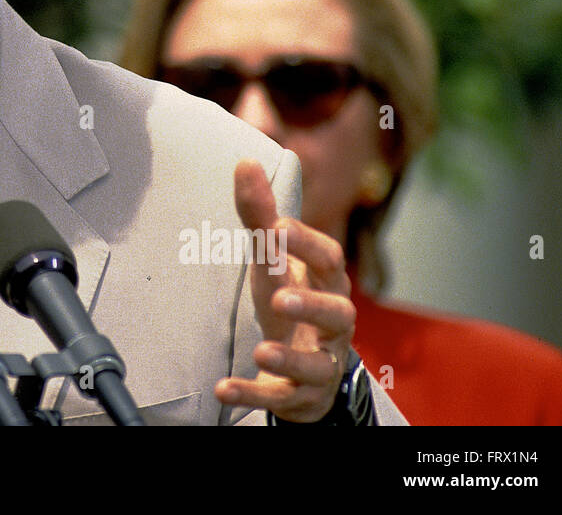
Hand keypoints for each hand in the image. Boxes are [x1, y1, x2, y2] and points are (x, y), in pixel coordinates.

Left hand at [213, 159, 354, 421]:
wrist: (303, 370)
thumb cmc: (290, 302)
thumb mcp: (273, 261)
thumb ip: (259, 216)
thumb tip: (245, 162)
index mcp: (326, 283)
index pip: (329, 259)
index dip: (307, 244)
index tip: (278, 227)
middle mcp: (333, 324)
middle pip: (338, 313)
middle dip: (311, 305)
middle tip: (279, 297)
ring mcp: (321, 362)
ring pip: (317, 364)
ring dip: (290, 358)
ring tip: (261, 350)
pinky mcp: (301, 396)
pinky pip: (281, 398)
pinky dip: (253, 394)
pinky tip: (223, 389)